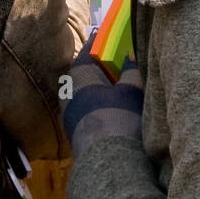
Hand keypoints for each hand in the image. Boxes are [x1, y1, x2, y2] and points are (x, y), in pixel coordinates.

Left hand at [61, 32, 143, 160]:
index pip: (89, 50)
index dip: (101, 42)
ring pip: (84, 93)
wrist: (107, 162)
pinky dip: (97, 104)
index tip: (110, 35)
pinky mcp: (74, 132)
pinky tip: (112, 110)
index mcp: (78, 74)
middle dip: (101, 68)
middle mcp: (68, 91)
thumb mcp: (131, 90)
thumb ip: (131, 71)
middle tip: (119, 62)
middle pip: (85, 73)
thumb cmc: (119, 117)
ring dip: (98, 89)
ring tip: (118, 87)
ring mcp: (68, 113)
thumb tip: (129, 58)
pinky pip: (86, 109)